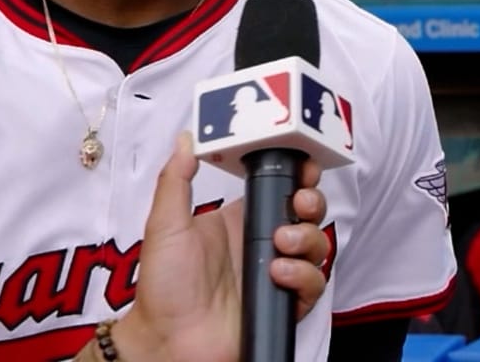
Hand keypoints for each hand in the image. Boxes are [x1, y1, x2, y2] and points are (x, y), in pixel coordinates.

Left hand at [101, 134, 328, 361]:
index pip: (281, 189)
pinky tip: (277, 274)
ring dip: (306, 238)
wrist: (169, 341)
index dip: (299, 176)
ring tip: (280, 244)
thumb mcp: (165, 226)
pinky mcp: (286, 303)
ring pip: (316, 245)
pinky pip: (314, 283)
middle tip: (299, 204)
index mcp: (240, 221)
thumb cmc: (163, 287)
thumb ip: (176, 180)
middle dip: (312, 203)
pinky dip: (302, 275)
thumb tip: (185, 139)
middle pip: (308, 214)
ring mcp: (278, 273)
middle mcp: (264, 244)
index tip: (304, 167)